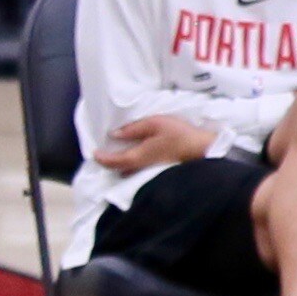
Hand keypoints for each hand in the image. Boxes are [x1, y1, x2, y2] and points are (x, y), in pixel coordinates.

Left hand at [96, 112, 213, 174]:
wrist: (202, 148)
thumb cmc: (178, 134)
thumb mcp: (155, 124)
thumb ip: (133, 129)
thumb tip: (115, 134)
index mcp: (136, 156)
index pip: (112, 161)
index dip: (101, 157)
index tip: (93, 152)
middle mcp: (140, 167)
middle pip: (118, 168)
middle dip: (107, 163)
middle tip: (100, 156)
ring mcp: (150, 170)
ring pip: (128, 171)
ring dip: (118, 166)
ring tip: (114, 158)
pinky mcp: (159, 169)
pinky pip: (137, 170)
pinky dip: (129, 167)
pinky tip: (132, 161)